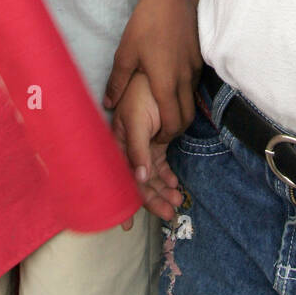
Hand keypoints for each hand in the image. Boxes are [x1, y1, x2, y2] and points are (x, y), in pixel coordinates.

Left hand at [104, 0, 201, 141]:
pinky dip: (185, 94)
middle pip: (187, 118)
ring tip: (163, 110)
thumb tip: (108, 104)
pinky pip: (194, 85)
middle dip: (175, 129)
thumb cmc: (147, 23)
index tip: (154, 138)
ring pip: (192, 101)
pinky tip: (171, 85)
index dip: (165, 137)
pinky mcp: (199, 58)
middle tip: (160, 130)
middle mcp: (185, 80)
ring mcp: (195, 68)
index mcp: (166, 83)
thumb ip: (117, 82)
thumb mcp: (125, 52)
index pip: (173, 123)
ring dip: (181, 111)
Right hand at [112, 72, 183, 227]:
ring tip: (177, 201)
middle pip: (138, 181)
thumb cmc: (142, 92)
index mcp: (118, 144)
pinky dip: (166, 176)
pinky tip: (174, 185)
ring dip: (162, 191)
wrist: (159, 69)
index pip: (120, 178)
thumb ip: (137, 149)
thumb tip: (138, 179)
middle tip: (169, 213)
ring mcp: (143, 144)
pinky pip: (160, 164)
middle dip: (152, 200)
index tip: (127, 225)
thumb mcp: (137, 120)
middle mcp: (128, 147)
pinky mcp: (156, 140)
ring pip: (151, 176)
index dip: (123, 201)